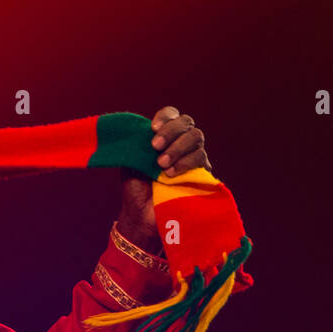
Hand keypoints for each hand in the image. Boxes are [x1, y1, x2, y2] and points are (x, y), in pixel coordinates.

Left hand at [117, 106, 210, 251]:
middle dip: (171, 131)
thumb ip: (138, 142)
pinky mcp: (201, 174)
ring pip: (196, 138)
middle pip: (187, 123)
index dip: (165, 117)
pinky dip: (185, 163)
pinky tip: (170, 174)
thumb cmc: (135, 189)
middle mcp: (180, 144)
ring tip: (161, 165)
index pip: (172, 115)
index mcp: (162, 138)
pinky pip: (201, 159)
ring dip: (178, 148)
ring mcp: (192, 158)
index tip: (152, 128)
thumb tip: (144, 127)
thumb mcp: (131, 161)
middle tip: (155, 147)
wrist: (142, 216)